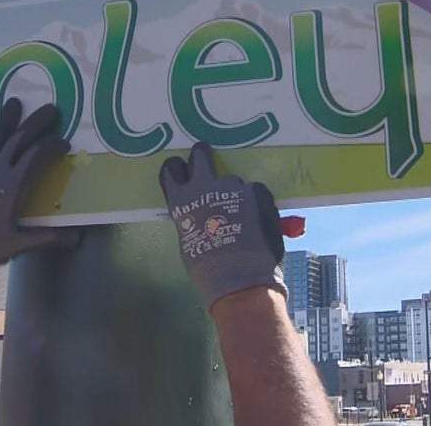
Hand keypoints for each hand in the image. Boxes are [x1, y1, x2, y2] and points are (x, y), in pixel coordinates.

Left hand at [0, 98, 75, 286]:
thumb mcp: (18, 242)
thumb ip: (47, 237)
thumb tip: (76, 237)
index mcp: (13, 184)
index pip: (37, 156)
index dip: (52, 146)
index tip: (64, 143)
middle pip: (18, 138)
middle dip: (36, 122)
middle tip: (52, 108)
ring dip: (6, 118)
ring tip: (14, 102)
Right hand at [158, 142, 286, 310]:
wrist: (239, 277)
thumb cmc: (208, 267)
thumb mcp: (189, 240)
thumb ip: (193, 219)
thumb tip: (200, 215)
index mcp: (182, 199)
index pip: (172, 168)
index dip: (179, 169)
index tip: (185, 174)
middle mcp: (205, 185)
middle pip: (201, 153)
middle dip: (203, 155)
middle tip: (208, 165)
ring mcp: (233, 186)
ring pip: (232, 179)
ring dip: (235, 191)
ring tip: (242, 216)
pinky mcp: (258, 192)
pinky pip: (255, 191)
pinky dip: (256, 202)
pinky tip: (258, 221)